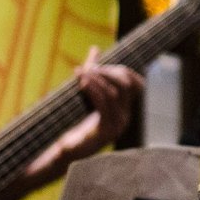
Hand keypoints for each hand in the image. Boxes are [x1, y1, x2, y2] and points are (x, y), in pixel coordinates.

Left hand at [60, 48, 143, 162]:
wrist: (66, 150)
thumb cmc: (75, 122)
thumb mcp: (86, 94)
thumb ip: (92, 72)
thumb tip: (95, 48)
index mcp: (124, 108)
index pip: (134, 82)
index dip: (119, 70)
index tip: (98, 64)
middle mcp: (125, 116)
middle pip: (126, 85)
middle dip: (108, 72)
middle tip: (90, 67)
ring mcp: (117, 124)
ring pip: (114, 93)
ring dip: (98, 79)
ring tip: (82, 72)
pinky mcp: (106, 130)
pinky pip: (103, 105)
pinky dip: (93, 91)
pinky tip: (83, 83)